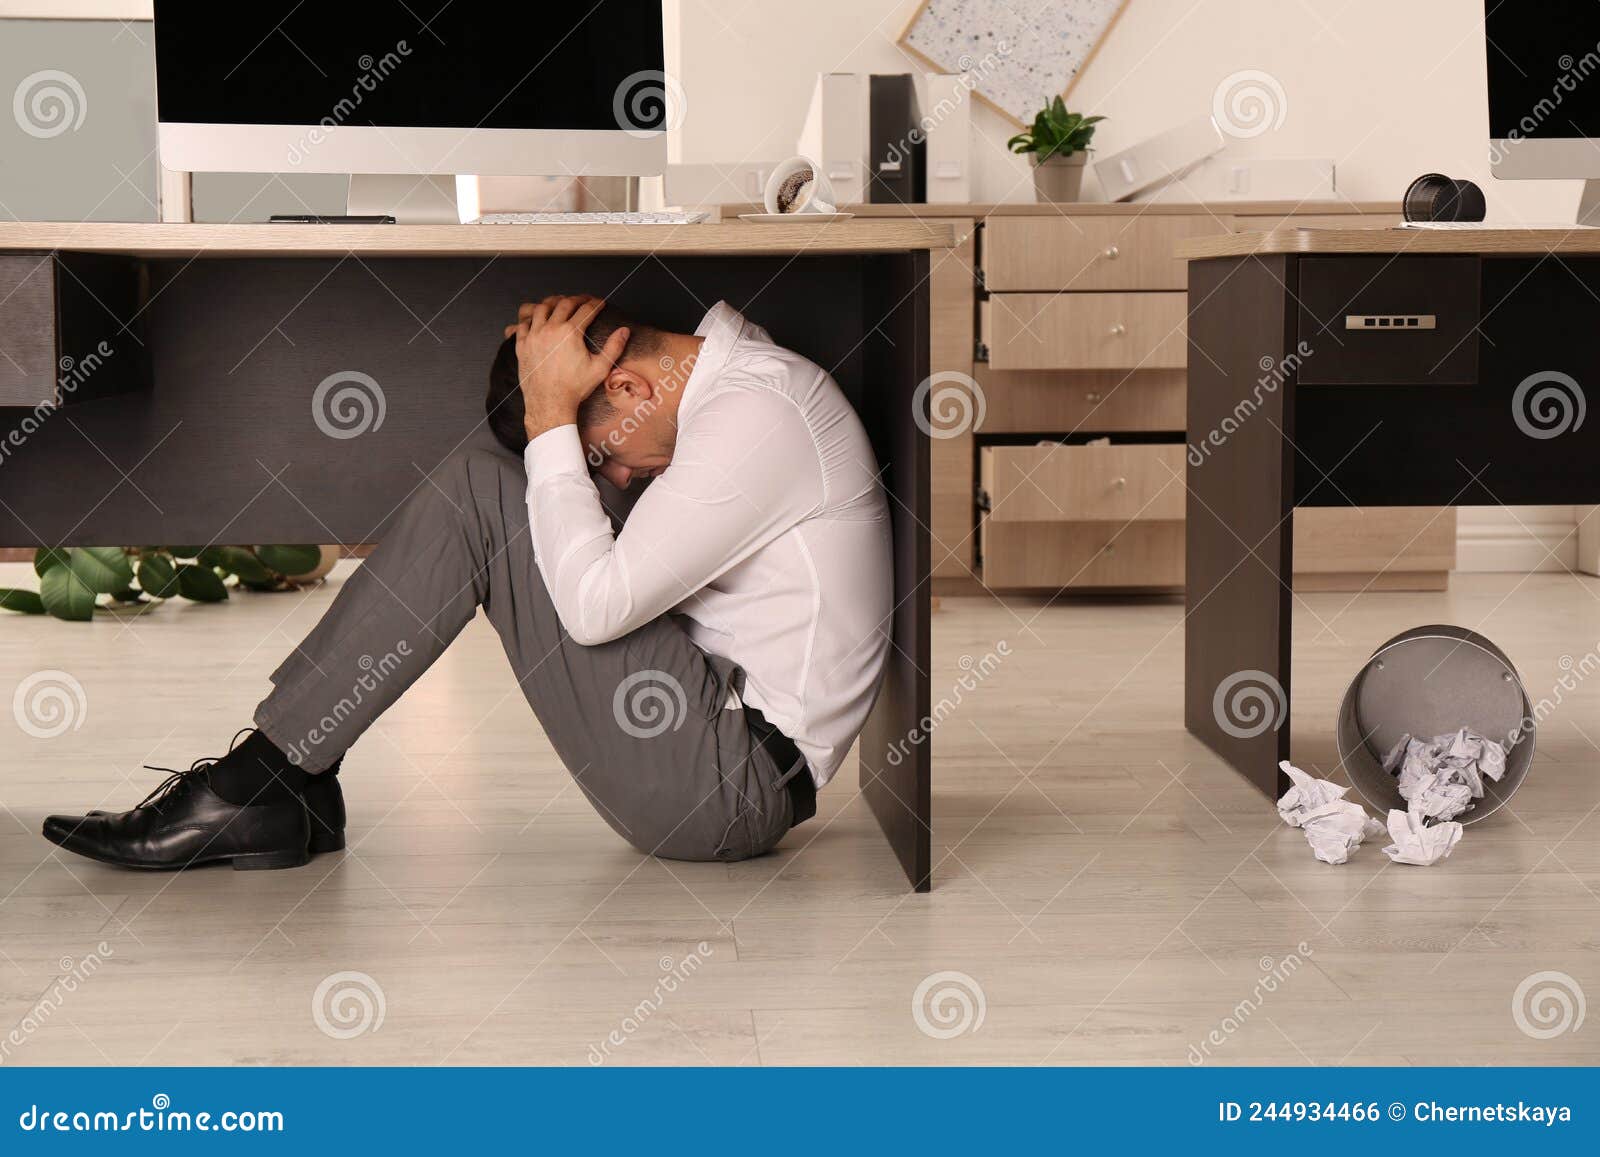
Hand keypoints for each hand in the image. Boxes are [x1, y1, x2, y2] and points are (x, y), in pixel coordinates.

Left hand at [504, 295, 628, 437]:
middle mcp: (551, 329)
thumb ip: (614, 347)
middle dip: (576, 299)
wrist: (549, 403)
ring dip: (552, 302)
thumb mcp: (600, 368)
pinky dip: (530, 316)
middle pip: (564, 303)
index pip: (586, 309)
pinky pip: (523, 322)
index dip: (596, 303)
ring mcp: (534, 335)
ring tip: (559, 302)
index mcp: (571, 333)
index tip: (600, 303)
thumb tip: (624, 331)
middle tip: (583, 300)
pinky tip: (536, 318)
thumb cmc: (574, 388)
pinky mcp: (521, 344)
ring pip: (541, 308)